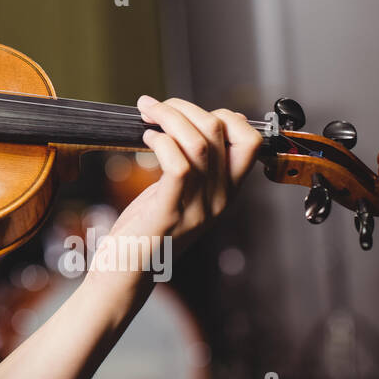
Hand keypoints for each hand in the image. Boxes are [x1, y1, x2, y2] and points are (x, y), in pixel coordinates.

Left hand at [97, 95, 264, 270]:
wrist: (127, 272)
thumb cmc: (146, 229)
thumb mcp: (181, 195)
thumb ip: (192, 167)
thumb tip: (186, 123)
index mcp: (226, 192)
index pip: (251, 142)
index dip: (226, 116)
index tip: (193, 111)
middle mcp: (219, 199)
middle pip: (221, 133)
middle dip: (186, 107)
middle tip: (156, 105)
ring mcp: (197, 207)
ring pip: (199, 143)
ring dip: (169, 116)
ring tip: (147, 112)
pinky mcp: (169, 212)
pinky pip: (177, 165)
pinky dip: (161, 141)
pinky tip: (146, 137)